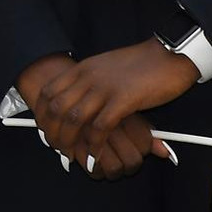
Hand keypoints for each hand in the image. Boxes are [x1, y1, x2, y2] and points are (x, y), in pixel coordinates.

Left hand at [31, 39, 195, 174]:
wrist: (169, 54)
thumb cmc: (141, 64)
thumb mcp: (106, 68)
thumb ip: (90, 82)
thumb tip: (79, 101)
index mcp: (82, 68)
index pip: (48, 91)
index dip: (42, 114)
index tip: (45, 129)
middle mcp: (88, 77)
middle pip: (57, 107)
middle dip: (52, 132)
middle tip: (57, 148)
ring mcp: (105, 88)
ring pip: (74, 118)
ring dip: (70, 141)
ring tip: (72, 156)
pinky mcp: (124, 99)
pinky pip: (101, 127)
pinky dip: (95, 145)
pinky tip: (95, 156)